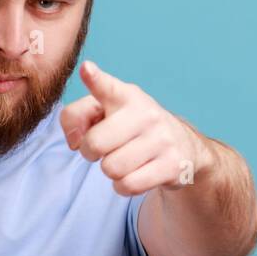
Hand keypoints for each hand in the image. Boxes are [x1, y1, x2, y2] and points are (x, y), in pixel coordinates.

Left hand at [60, 60, 213, 195]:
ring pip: (111, 168)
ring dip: (110, 170)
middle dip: (91, 152)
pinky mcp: (171, 165)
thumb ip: (75, 117)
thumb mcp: (103, 112)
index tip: (87, 70)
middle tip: (104, 148)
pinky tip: (134, 173)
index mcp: (125, 96)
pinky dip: (123, 186)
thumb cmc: (128, 127)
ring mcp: (161, 139)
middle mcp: (146, 113)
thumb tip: (75, 140)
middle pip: (94, 144)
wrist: (182, 146)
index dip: (95, 79)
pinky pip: (128, 185)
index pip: (106, 87)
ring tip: (123, 159)